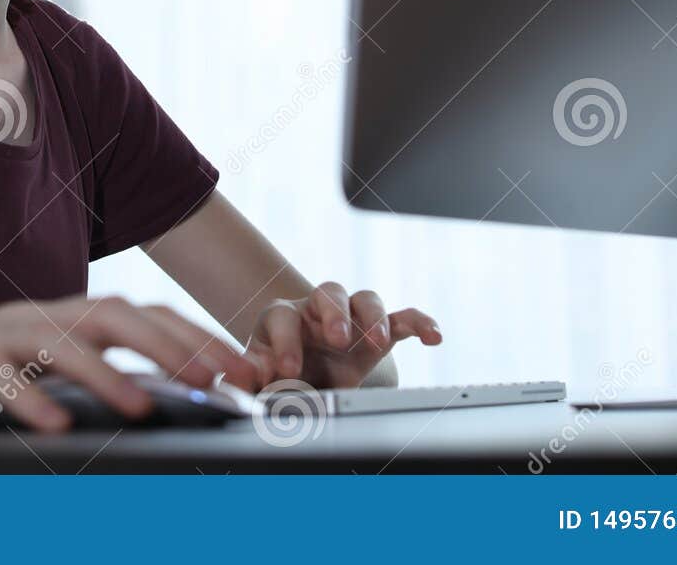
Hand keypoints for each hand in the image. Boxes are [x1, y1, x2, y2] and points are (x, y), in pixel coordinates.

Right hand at [0, 295, 259, 430]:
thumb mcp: (40, 373)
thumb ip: (93, 377)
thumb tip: (167, 403)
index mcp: (66, 318)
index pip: (144, 315)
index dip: (197, 336)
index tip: (243, 369)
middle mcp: (39, 316)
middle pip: (114, 315)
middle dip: (170, 345)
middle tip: (215, 379)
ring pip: (60, 342)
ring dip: (106, 374)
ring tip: (144, 406)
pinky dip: (29, 400)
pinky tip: (56, 426)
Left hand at [226, 282, 441, 390]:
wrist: (305, 384)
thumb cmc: (277, 377)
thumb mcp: (258, 380)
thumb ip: (247, 378)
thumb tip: (242, 378)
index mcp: (282, 318)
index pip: (282, 317)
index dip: (286, 341)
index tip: (288, 370)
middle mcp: (316, 310)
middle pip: (328, 292)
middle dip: (333, 313)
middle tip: (337, 340)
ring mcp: (350, 318)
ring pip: (365, 299)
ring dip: (372, 317)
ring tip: (377, 342)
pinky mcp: (379, 332)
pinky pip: (402, 319)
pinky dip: (420, 323)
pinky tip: (434, 337)